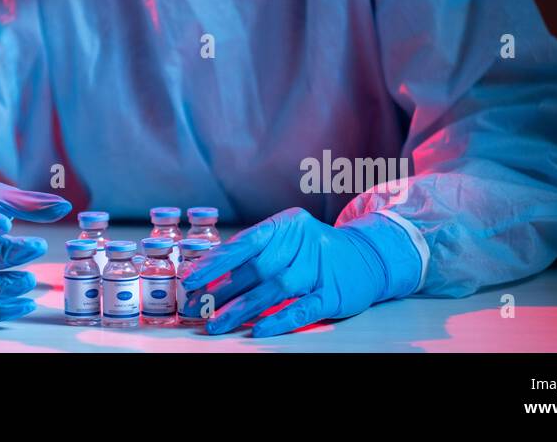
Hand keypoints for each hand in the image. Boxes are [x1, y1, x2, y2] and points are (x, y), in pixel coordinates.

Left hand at [180, 207, 421, 336]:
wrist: (367, 257)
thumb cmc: (312, 250)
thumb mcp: (286, 240)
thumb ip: (254, 254)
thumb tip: (209, 276)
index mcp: (285, 225)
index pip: (243, 243)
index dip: (215, 263)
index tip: (190, 280)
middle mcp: (302, 243)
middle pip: (256, 269)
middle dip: (222, 291)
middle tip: (197, 308)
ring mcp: (319, 268)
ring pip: (275, 290)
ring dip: (242, 309)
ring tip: (217, 324)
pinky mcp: (334, 294)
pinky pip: (304, 309)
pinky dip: (280, 320)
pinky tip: (258, 331)